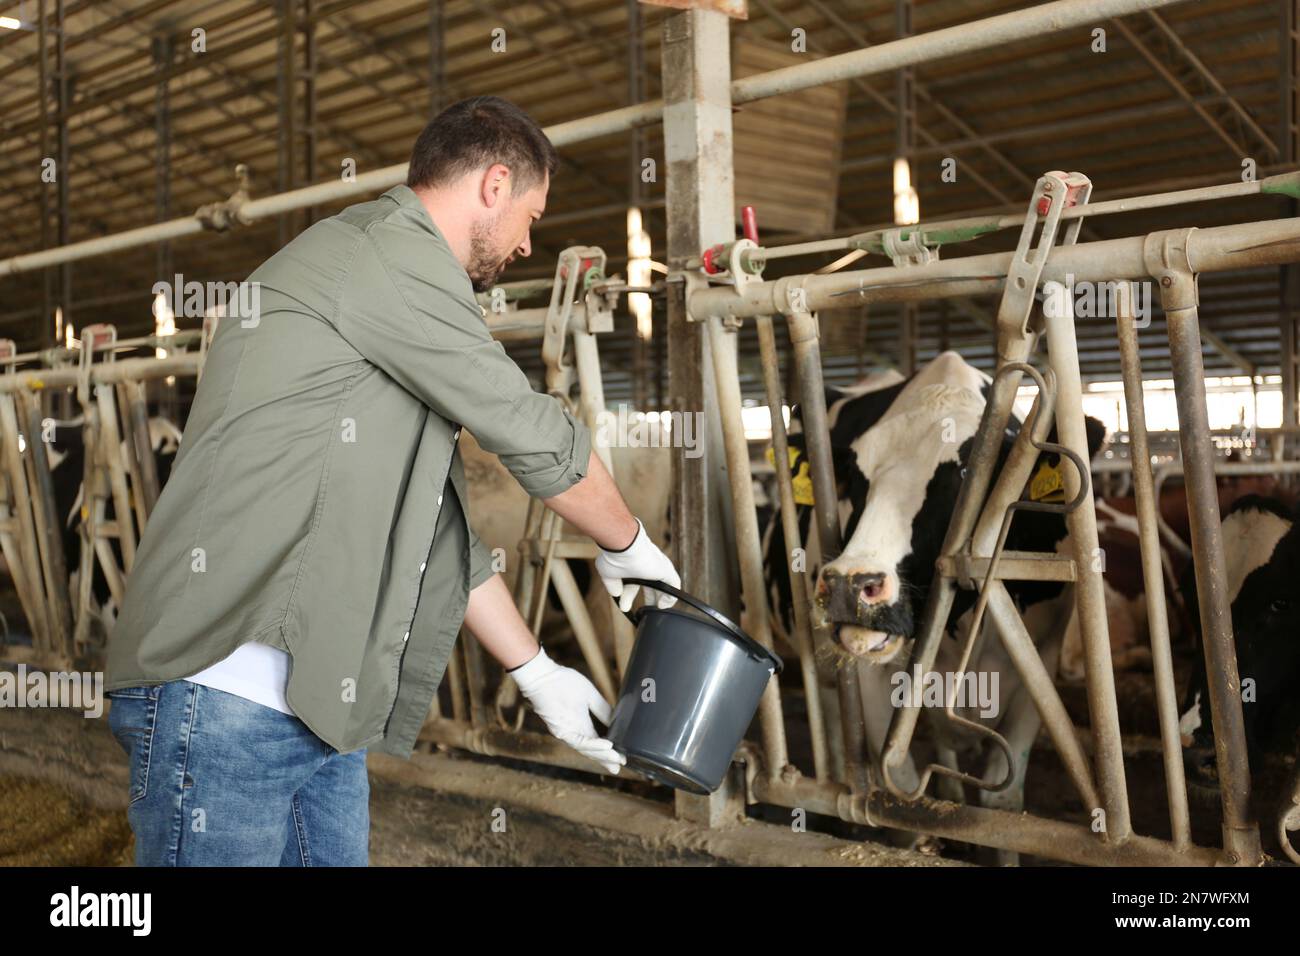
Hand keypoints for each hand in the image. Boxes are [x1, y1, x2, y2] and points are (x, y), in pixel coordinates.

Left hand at [509, 647, 625, 774]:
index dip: (608, 752)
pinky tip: (607, 745)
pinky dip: (593, 745)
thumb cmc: (563, 681)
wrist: (544, 676)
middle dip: (607, 760)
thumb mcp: (590, 695)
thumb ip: (602, 708)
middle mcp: (575, 731)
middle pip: (592, 751)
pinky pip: (578, 741)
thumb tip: (616, 719)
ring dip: (602, 755)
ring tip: (617, 758)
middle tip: (621, 766)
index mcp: (582, 724)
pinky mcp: (561, 730)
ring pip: (586, 750)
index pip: (597, 743)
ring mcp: (567, 732)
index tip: (623, 758)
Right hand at [594, 517, 680, 611]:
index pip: (634, 583)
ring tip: (657, 609)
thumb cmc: (614, 556)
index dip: (628, 595)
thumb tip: (616, 594)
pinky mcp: (666, 569)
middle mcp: (647, 565)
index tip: (624, 606)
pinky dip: (670, 596)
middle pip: (651, 585)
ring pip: (663, 585)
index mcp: (633, 565)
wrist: (624, 544)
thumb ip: (612, 584)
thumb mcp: (609, 574)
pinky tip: (663, 606)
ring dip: (659, 598)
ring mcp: (658, 567)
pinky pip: (674, 585)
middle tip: (646, 611)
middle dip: (649, 598)